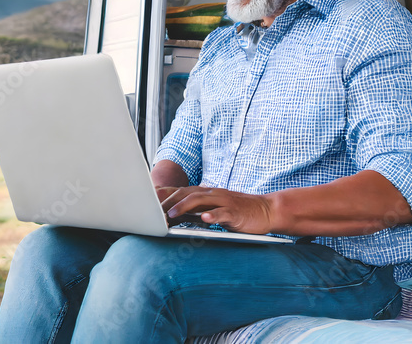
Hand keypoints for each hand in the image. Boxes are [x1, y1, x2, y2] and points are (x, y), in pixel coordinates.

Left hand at [160, 186, 274, 233]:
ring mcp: (224, 201)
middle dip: (167, 202)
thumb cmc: (237, 211)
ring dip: (184, 207)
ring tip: (171, 215)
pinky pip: (222, 212)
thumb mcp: (213, 208)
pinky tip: (205, 219)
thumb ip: (196, 210)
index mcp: (206, 193)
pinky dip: (213, 215)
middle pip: (185, 194)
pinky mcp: (235, 212)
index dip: (163, 195)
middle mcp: (212, 194)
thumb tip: (173, 215)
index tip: (146, 202)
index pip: (180, 191)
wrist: (265, 210)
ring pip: (200, 200)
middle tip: (152, 213)